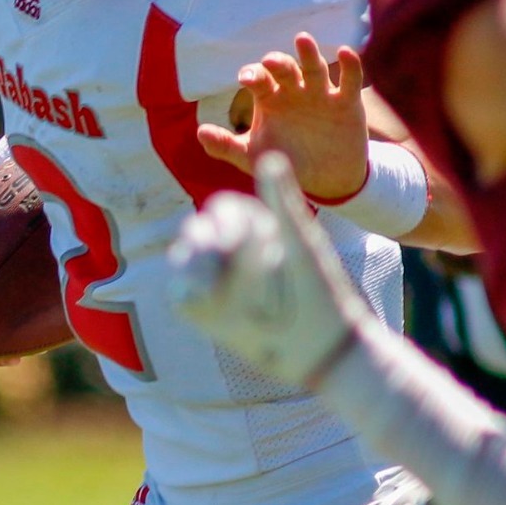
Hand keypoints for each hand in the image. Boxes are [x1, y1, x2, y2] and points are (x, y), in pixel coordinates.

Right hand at [167, 152, 370, 384]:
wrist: (323, 346)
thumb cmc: (317, 288)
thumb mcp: (301, 244)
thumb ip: (282, 202)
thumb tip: (271, 158)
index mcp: (255, 227)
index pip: (223, 210)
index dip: (229, 222)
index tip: (252, 241)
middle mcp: (230, 250)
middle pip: (197, 233)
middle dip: (210, 250)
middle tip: (239, 273)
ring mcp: (216, 280)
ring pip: (186, 263)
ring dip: (203, 275)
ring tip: (239, 294)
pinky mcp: (206, 310)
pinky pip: (182, 297)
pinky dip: (193, 298)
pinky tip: (214, 304)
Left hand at [198, 33, 370, 201]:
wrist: (327, 180)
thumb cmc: (286, 161)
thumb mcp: (252, 156)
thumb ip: (226, 146)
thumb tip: (200, 132)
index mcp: (270, 98)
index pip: (259, 79)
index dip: (253, 74)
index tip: (246, 79)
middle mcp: (294, 91)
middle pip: (284, 68)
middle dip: (277, 63)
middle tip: (270, 62)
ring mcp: (320, 94)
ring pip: (314, 67)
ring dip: (308, 53)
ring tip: (302, 39)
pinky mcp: (346, 102)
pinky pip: (349, 79)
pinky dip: (350, 65)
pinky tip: (344, 52)